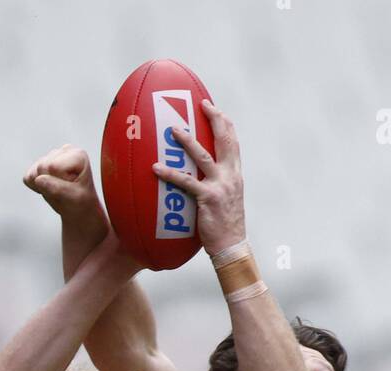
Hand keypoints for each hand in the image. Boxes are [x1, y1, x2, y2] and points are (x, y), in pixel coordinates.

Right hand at [23, 144, 102, 224]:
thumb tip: (38, 179)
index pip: (53, 167)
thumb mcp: (74, 199)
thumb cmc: (80, 203)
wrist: (78, 209)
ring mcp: (52, 156)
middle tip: (63, 192)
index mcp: (77, 155)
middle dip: (50, 185)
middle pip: (42, 167)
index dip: (58, 183)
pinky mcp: (40, 163)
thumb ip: (58, 189)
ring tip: (58, 191)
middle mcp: (65, 151)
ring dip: (43, 188)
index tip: (71, 189)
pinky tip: (49, 188)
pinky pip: (27, 178)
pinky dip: (36, 188)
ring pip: (34, 173)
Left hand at [151, 98, 245, 256]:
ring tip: (173, 129)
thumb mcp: (225, 201)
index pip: (233, 142)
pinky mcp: (208, 198)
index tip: (214, 108)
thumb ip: (216, 185)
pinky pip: (185, 182)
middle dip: (214, 118)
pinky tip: (155, 168)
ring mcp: (220, 186)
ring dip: (187, 140)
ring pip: (203, 155)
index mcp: (235, 175)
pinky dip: (169, 174)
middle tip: (201, 103)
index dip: (225, 123)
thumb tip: (199, 179)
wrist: (232, 247)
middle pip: (224, 139)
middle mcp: (231, 176)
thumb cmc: (226, 228)